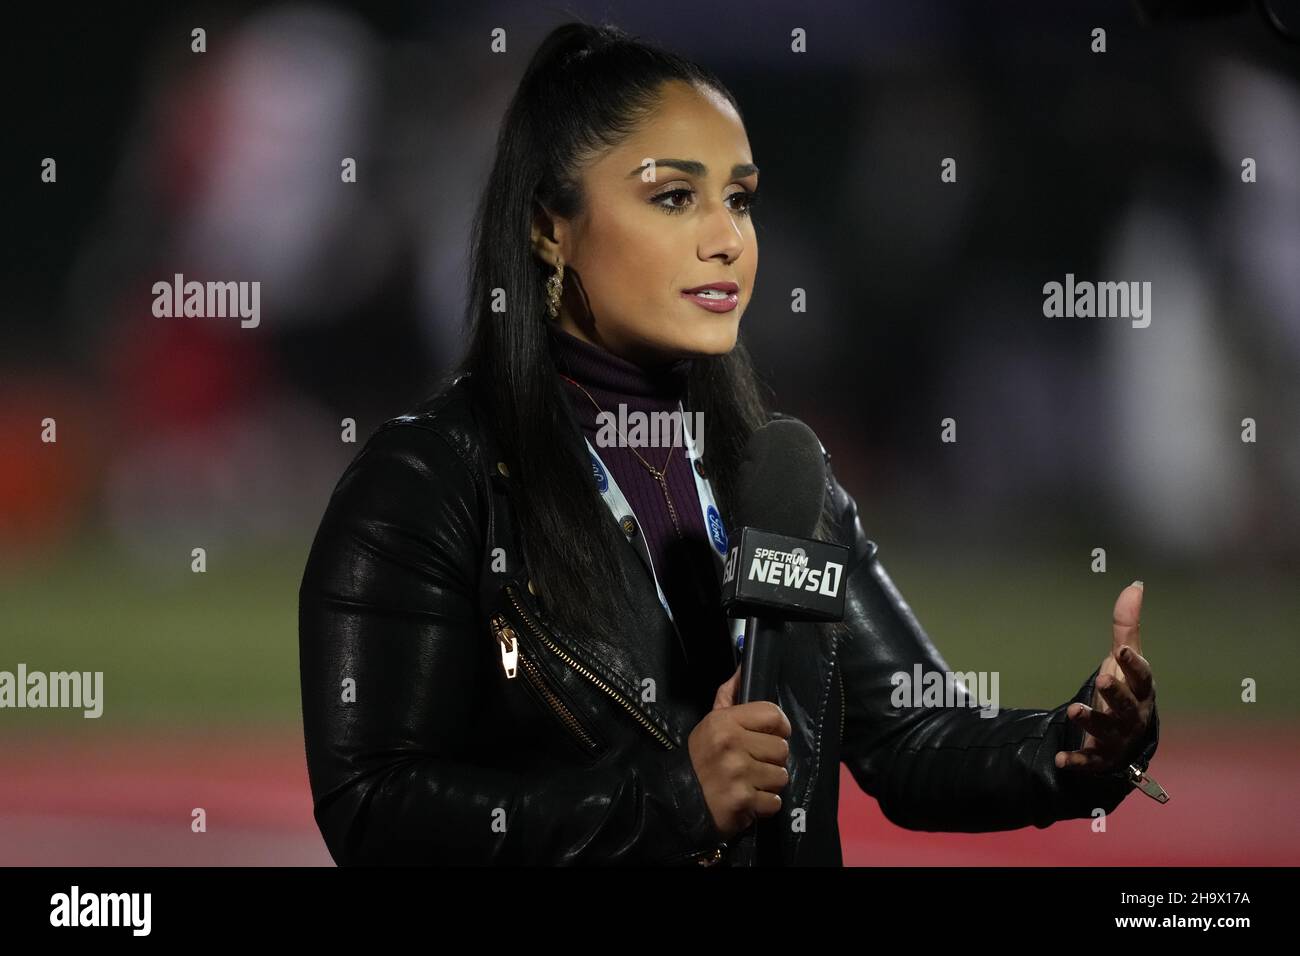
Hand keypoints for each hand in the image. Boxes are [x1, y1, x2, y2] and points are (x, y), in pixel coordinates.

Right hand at [687, 665, 790, 838]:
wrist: (680, 799)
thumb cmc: (701, 758)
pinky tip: (748, 799)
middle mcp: (731, 744)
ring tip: (750, 782)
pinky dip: (765, 805)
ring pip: (781, 776)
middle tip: (754, 764)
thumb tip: (742, 669)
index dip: (778, 726)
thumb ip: (728, 696)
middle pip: (782, 748)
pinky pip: (774, 801)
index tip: (770, 735)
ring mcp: (737, 773)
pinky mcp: (742, 801)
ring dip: (769, 783)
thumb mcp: (710, 723)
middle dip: (772, 759)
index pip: (773, 714)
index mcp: (724, 721)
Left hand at [1055, 581, 1154, 773]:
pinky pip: (1090, 762)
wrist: (1126, 739)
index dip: (1133, 663)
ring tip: (1073, 709)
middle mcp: (1133, 714)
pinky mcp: (1100, 758)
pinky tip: (1061, 761)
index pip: (1141, 676)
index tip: (1122, 649)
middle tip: (1102, 677)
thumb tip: (1136, 585)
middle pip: (1126, 705)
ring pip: (1107, 731)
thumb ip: (1127, 626)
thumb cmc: (1126, 689)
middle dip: (1115, 693)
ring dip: (1092, 721)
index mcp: (1141, 690)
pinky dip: (1077, 762)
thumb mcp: (1125, 660)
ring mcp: (1117, 738)